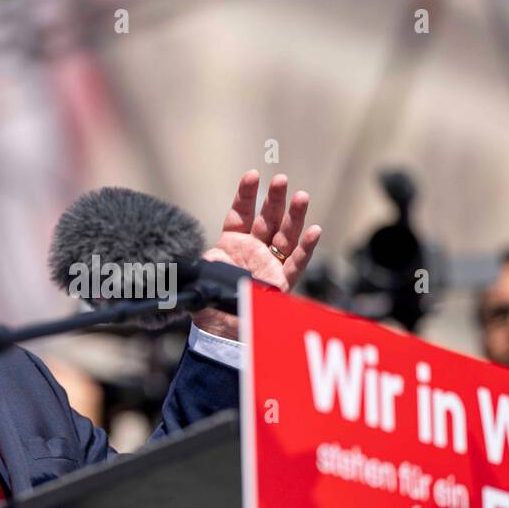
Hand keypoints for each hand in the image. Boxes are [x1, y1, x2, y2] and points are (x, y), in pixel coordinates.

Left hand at [193, 170, 322, 340]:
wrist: (219, 332)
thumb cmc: (208, 303)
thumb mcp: (200, 272)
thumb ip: (203, 256)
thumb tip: (194, 247)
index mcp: (232, 244)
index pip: (241, 213)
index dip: (247, 195)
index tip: (253, 175)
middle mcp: (253, 251)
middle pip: (268, 220)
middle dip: (275, 199)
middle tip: (282, 180)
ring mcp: (269, 265)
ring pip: (286, 236)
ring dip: (295, 216)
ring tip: (301, 196)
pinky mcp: (282, 283)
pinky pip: (297, 263)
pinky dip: (306, 247)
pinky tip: (314, 230)